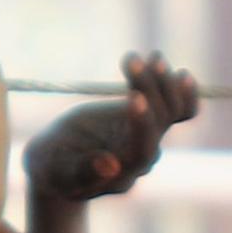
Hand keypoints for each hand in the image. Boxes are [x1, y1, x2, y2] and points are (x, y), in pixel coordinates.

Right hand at [26, 53, 200, 204]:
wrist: (58, 163)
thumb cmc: (54, 169)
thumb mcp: (60, 171)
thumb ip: (83, 171)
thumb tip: (110, 166)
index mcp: (122, 176)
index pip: (142, 151)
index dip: (142, 124)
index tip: (133, 95)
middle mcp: (142, 158)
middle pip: (159, 125)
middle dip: (150, 90)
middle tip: (131, 61)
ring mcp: (148, 138)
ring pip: (172, 111)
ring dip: (164, 82)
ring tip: (152, 56)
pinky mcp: (148, 120)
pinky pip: (175, 106)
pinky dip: (177, 87)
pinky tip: (166, 64)